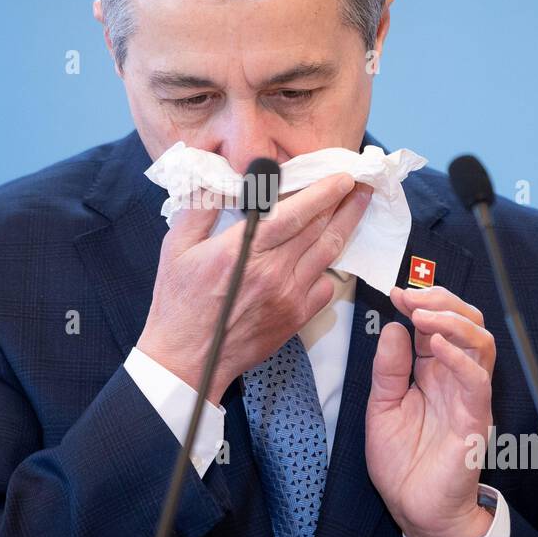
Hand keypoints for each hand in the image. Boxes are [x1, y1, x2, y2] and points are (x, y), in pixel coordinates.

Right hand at [137, 173, 373, 405]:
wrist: (188, 359)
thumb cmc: (179, 304)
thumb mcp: (176, 247)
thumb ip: (199, 208)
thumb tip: (217, 179)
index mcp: (244, 250)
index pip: (295, 213)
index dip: (324, 192)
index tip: (342, 177)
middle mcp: (272, 272)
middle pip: (320, 230)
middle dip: (345, 203)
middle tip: (361, 184)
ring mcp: (289, 297)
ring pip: (328, 254)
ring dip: (346, 227)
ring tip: (357, 207)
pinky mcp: (296, 318)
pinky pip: (326, 287)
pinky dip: (331, 268)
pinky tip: (329, 255)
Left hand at [365, 285, 495, 536]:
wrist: (415, 510)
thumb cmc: (401, 463)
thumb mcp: (381, 407)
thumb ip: (388, 369)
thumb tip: (396, 328)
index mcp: (432, 372)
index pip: (437, 324)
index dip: (420, 302)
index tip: (395, 292)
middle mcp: (455, 378)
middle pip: (467, 323)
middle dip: (441, 301)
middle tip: (410, 296)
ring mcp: (469, 396)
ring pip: (480, 343)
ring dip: (452, 321)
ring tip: (423, 314)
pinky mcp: (475, 418)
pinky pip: (477, 380)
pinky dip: (459, 357)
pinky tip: (435, 346)